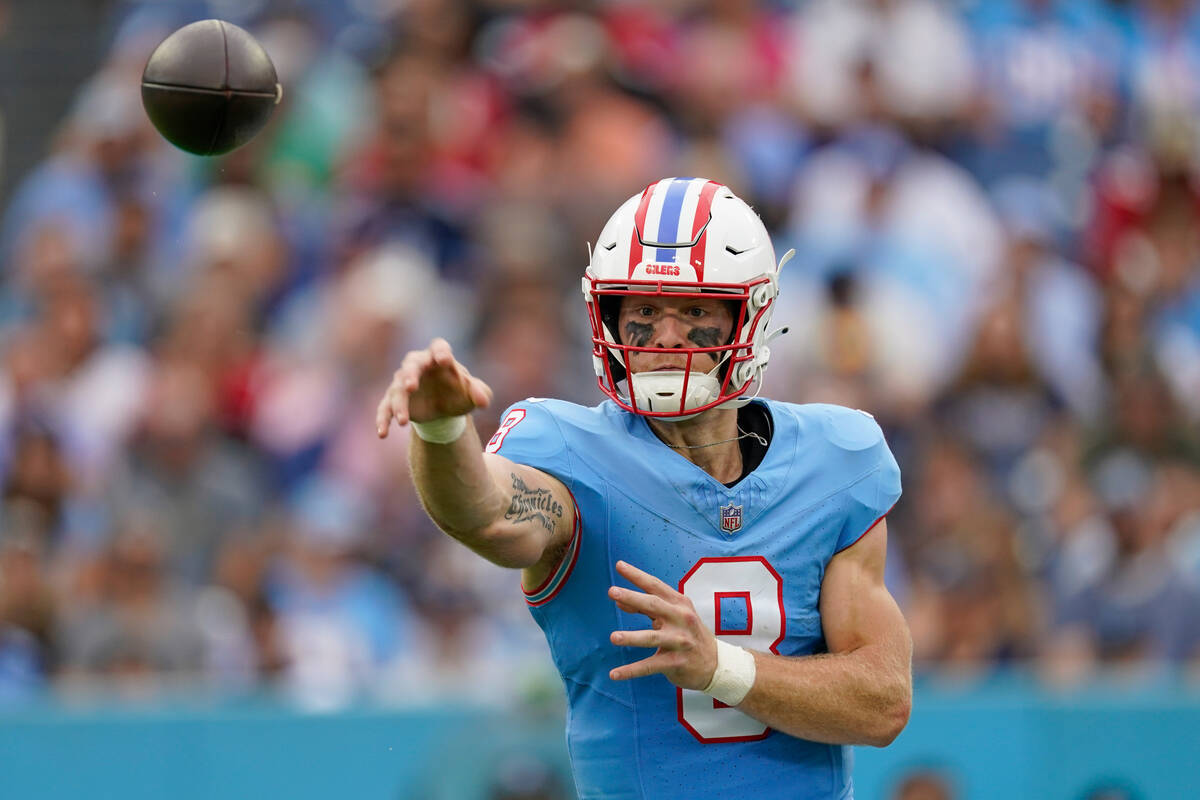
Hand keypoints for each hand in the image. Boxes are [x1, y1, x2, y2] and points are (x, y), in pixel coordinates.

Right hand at [376, 338, 493, 436]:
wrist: (445, 407)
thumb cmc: (460, 392)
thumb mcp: (474, 394)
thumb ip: (480, 394)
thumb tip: (483, 401)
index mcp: (440, 357)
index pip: (439, 347)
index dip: (440, 352)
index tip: (444, 360)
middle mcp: (419, 365)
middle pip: (411, 365)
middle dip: (410, 375)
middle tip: (410, 386)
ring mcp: (403, 382)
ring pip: (397, 390)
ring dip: (399, 404)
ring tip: (403, 421)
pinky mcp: (395, 400)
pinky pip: (385, 408)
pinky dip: (383, 419)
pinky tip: (382, 433)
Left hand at [608, 560, 717, 688]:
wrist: (716, 663)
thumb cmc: (689, 634)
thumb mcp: (672, 616)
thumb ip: (646, 608)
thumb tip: (619, 601)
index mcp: (679, 604)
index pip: (656, 586)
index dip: (637, 575)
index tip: (619, 565)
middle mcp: (681, 619)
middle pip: (654, 606)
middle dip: (633, 597)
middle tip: (612, 591)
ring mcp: (680, 641)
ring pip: (652, 638)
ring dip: (632, 637)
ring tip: (613, 637)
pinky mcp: (676, 662)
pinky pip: (650, 666)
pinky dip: (631, 671)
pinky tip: (614, 674)